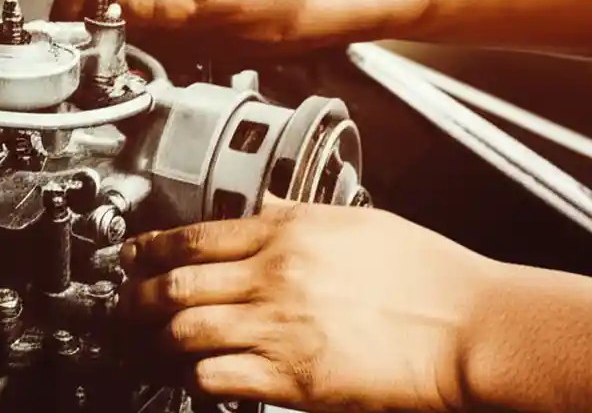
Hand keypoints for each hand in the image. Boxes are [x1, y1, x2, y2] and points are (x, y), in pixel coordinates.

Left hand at [117, 201, 499, 411]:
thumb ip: (297, 218)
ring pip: (185, 331)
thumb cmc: (427, 275)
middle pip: (176, 283)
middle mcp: (273, 276)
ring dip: (156, 339)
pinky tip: (190, 376)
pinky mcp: (292, 377)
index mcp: (287, 232)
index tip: (130, 255)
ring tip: (145, 344)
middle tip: (122, 304)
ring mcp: (278, 327)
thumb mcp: (354, 222)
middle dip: (137, 296)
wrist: (469, 326)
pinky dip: (195, 377)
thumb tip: (263, 214)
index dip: (149, 247)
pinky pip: (216, 377)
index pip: (193, 236)